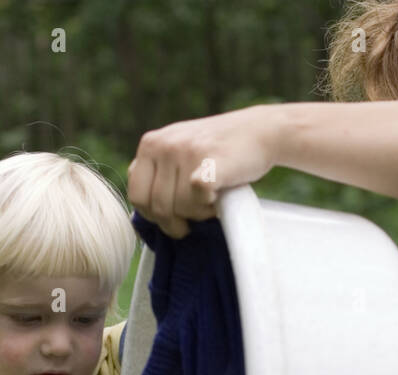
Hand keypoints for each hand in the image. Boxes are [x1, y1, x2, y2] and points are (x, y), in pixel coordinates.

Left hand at [127, 105, 280, 238]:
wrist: (260, 130)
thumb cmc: (219, 150)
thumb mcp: (177, 151)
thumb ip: (157, 172)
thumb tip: (140, 211)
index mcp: (150, 144)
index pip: (136, 196)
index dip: (154, 215)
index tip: (172, 218)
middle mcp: (164, 145)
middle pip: (157, 207)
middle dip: (176, 221)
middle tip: (195, 217)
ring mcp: (186, 152)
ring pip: (179, 208)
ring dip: (198, 214)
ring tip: (212, 200)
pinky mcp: (209, 162)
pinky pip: (198, 200)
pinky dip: (209, 207)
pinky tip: (218, 197)